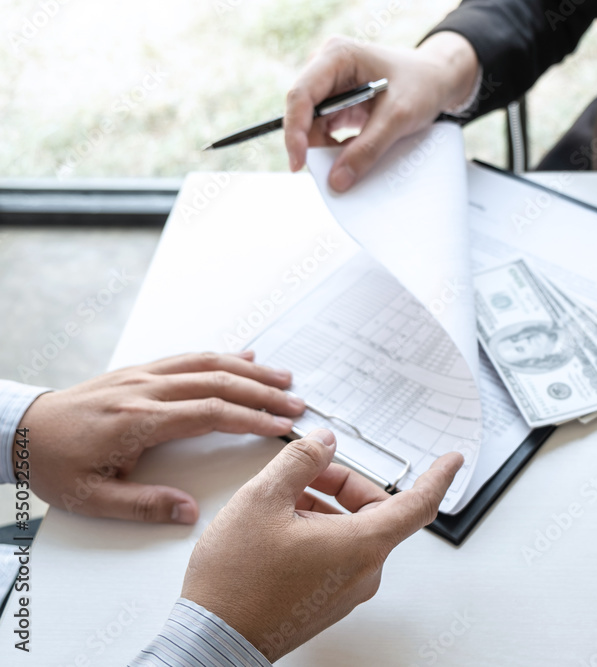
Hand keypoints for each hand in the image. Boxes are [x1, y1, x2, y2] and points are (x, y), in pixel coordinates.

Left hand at [18, 350, 303, 523]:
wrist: (20, 430)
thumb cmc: (54, 464)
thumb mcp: (92, 498)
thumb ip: (144, 505)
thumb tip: (188, 513)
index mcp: (137, 420)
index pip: (208, 413)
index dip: (249, 418)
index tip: (280, 426)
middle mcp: (145, 389)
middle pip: (218, 382)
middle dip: (263, 392)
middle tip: (296, 404)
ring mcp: (144, 374)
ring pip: (208, 363)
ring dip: (250, 370)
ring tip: (284, 379)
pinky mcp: (141, 370)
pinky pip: (189, 357)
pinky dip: (223, 356)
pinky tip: (245, 358)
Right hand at [181, 429, 462, 661]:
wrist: (212, 642)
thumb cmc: (236, 582)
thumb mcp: (263, 500)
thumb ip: (300, 461)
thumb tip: (323, 444)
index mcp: (362, 546)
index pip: (419, 505)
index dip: (439, 477)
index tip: (452, 460)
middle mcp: (363, 572)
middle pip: (376, 512)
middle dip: (345, 484)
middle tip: (309, 469)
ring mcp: (347, 591)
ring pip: (353, 532)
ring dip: (326, 507)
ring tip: (281, 500)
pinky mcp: (328, 601)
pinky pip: (338, 555)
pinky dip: (319, 532)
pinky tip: (280, 527)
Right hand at [284, 31, 478, 191]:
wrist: (437, 81)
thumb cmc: (421, 85)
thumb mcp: (398, 117)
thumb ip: (368, 149)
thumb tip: (337, 179)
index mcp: (337, 56)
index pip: (301, 95)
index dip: (295, 131)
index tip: (299, 163)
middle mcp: (327, 67)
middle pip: (302, 112)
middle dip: (310, 144)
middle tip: (329, 171)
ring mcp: (331, 86)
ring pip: (312, 126)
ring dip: (325, 149)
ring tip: (351, 160)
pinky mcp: (338, 104)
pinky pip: (325, 132)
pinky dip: (334, 148)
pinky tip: (353, 153)